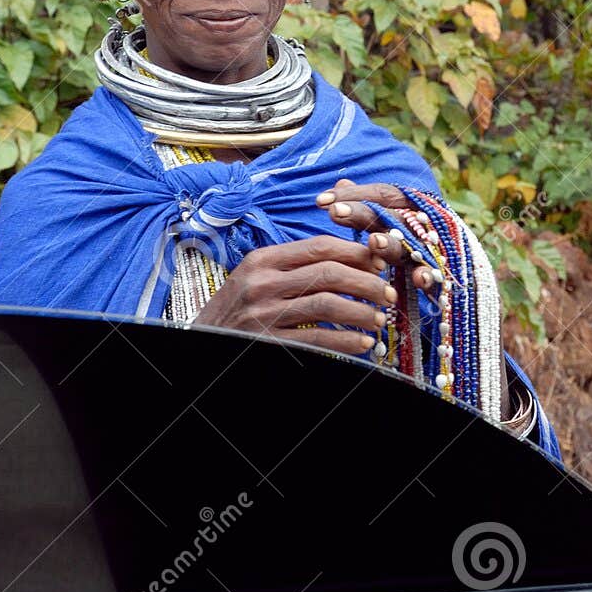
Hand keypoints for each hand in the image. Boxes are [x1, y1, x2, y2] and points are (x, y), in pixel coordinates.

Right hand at [190, 234, 396, 354]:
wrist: (201, 342)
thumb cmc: (237, 310)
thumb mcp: (256, 278)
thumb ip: (294, 265)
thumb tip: (349, 258)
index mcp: (262, 259)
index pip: (319, 247)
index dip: (356, 253)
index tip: (379, 262)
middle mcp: (261, 282)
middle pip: (328, 273)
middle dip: (367, 282)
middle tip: (389, 293)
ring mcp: (263, 313)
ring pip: (327, 304)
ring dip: (361, 312)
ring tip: (380, 319)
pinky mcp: (267, 342)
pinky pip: (316, 338)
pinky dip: (346, 341)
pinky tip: (363, 344)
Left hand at [315, 179, 437, 293]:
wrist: (466, 270)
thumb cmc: (416, 240)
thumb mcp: (391, 220)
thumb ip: (368, 205)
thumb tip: (342, 181)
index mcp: (409, 207)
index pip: (381, 194)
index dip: (354, 195)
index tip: (321, 201)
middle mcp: (420, 225)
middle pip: (390, 216)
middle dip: (362, 214)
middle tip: (334, 212)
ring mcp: (433, 248)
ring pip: (409, 245)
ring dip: (392, 244)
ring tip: (373, 242)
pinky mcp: (444, 272)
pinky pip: (437, 274)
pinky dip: (430, 276)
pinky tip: (420, 280)